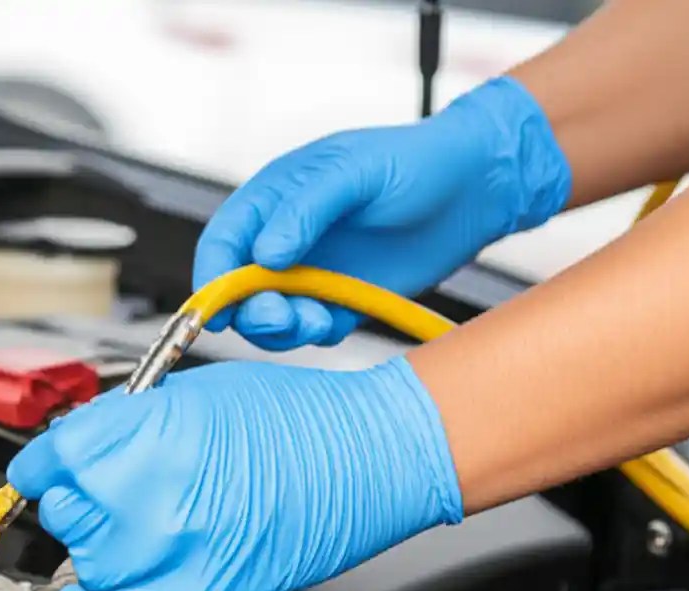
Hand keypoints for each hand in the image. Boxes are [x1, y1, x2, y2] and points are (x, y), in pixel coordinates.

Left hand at [7, 359, 462, 590]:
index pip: (43, 463)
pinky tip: (119, 576)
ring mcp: (163, 554)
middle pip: (61, 511)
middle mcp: (139, 499)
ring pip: (85, 561)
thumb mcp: (188, 392)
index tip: (52, 469)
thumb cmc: (294, 417)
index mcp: (135, 437)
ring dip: (102, 542)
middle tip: (118, 484)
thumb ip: (123, 423)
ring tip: (147, 518)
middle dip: (80, 496)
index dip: (48, 463)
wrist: (364, 457)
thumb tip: (81, 444)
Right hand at [195, 76, 570, 349]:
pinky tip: (341, 315)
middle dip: (249, 310)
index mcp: (274, 200)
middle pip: (239, 289)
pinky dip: (318, 331)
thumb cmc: (416, 161)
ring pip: (273, 315)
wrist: (476, 187)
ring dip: (283, 327)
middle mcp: (285, 240)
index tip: (217, 306)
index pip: (223, 243)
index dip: (212, 278)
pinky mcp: (343, 299)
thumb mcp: (355, 171)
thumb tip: (266, 253)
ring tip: (314, 318)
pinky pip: (314, 327)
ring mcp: (313, 272)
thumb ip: (304, 210)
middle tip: (279, 315)